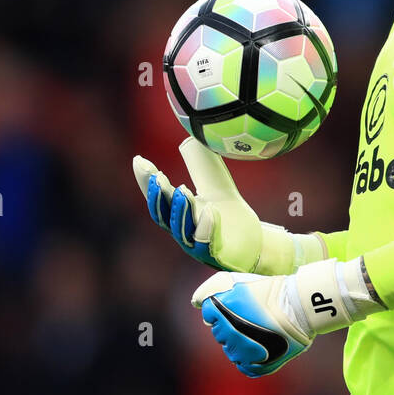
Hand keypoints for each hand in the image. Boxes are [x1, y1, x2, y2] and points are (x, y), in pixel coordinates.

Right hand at [133, 137, 263, 271]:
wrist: (254, 242)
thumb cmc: (229, 215)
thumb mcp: (214, 188)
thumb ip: (201, 168)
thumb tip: (191, 139)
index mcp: (178, 215)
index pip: (158, 198)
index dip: (146, 182)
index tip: (140, 160)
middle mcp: (182, 232)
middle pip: (163, 216)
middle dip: (158, 197)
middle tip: (158, 176)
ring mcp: (197, 246)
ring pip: (183, 231)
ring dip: (181, 210)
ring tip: (183, 190)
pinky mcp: (216, 255)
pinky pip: (208, 243)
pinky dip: (207, 228)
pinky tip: (210, 210)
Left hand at [190, 257, 373, 376]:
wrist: (301, 306)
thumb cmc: (273, 291)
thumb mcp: (241, 282)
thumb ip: (213, 289)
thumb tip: (194, 302)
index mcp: (221, 308)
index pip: (209, 313)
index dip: (223, 309)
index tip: (240, 306)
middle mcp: (227, 330)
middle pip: (220, 332)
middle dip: (232, 326)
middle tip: (254, 317)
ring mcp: (241, 350)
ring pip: (232, 350)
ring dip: (242, 342)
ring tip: (261, 331)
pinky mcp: (255, 365)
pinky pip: (245, 366)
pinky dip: (252, 359)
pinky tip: (262, 348)